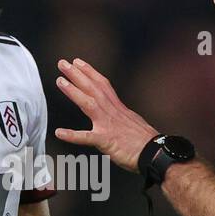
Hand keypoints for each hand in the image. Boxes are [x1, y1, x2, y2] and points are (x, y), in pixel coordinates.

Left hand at [54, 58, 157, 172]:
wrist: (155, 153)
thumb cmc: (146, 141)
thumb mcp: (133, 122)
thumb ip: (121, 117)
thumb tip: (118, 116)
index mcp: (118, 108)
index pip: (103, 85)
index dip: (90, 72)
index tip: (78, 62)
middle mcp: (112, 112)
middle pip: (93, 88)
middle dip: (77, 75)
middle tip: (63, 63)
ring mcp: (108, 125)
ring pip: (88, 104)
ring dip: (73, 92)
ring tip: (60, 81)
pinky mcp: (106, 141)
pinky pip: (86, 138)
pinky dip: (72, 135)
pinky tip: (59, 133)